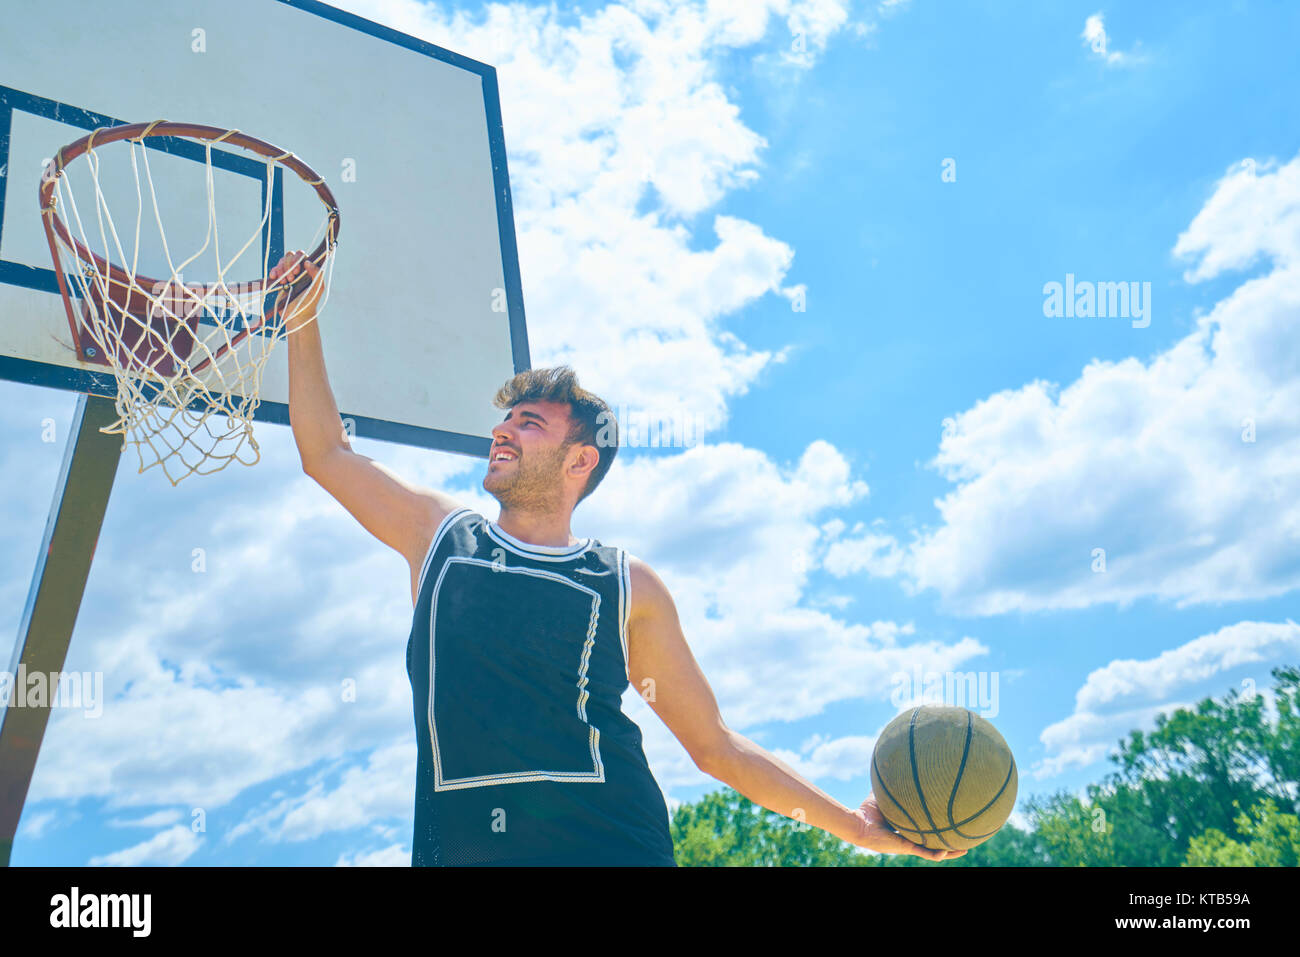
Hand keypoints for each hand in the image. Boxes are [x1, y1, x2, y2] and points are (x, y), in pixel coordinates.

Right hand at [269, 250, 324, 331]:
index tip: (298, 271)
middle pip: (290, 256)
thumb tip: (308, 262)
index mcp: (308, 269)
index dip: (298, 260)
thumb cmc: (310, 302)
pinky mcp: (279, 279)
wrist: (297, 315)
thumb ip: (317, 273)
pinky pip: (274, 269)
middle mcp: (298, 269)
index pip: (302, 255)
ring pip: (281, 261)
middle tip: (291, 279)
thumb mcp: (318, 288)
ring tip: (285, 283)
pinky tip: (274, 277)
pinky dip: (274, 271)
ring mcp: (288, 273)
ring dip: (281, 270)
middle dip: (288, 266)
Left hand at [849, 794, 967, 862]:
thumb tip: (896, 763)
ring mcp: (908, 844)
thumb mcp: (885, 794)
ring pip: (933, 850)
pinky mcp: (905, 848)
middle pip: (933, 840)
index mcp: (906, 826)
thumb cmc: (868, 810)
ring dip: (948, 851)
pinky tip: (947, 853)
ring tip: (964, 849)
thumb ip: (892, 783)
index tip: (949, 818)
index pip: (924, 826)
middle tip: (963, 836)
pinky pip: (924, 853)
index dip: (937, 824)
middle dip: (947, 840)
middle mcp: (909, 836)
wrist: (859, 824)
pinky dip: (936, 854)